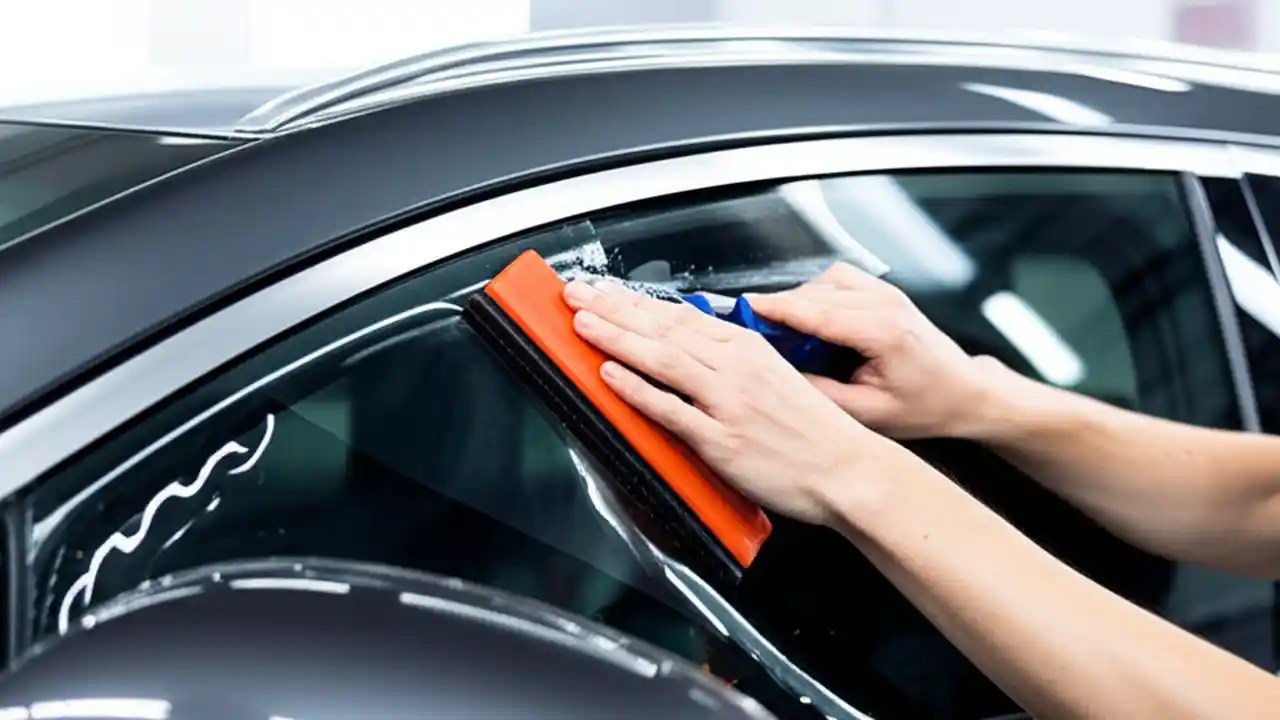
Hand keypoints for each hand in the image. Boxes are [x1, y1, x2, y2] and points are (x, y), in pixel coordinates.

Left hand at [562, 279, 912, 525]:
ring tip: (582, 323)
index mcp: (748, 349)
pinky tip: (611, 374)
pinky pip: (672, 409)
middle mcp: (736, 368)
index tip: (604, 289)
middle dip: (614, 308)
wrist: (848, 471)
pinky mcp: (722, 440)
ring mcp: (728, 403)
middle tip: (575, 293)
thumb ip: (732, 359)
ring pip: (663, 359)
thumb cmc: (814, 431)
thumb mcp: (775, 376)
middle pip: (664, 328)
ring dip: (618, 338)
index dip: (635, 300)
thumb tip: (691, 342)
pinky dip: (638, 389)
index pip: (680, 315)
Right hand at [748, 263, 1003, 439]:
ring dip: (799, 302)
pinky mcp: (883, 291)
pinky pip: (837, 281)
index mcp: (883, 331)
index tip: (744, 309)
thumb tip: (779, 375)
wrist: (964, 392)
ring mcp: (886, 292)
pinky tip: (811, 322)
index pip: (817, 311)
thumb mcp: (869, 413)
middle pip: (815, 293)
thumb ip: (821, 393)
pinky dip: (816, 296)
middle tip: (754, 333)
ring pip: (823, 282)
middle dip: (780, 309)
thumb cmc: (925, 406)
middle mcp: (885, 303)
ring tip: (785, 333)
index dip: (776, 309)